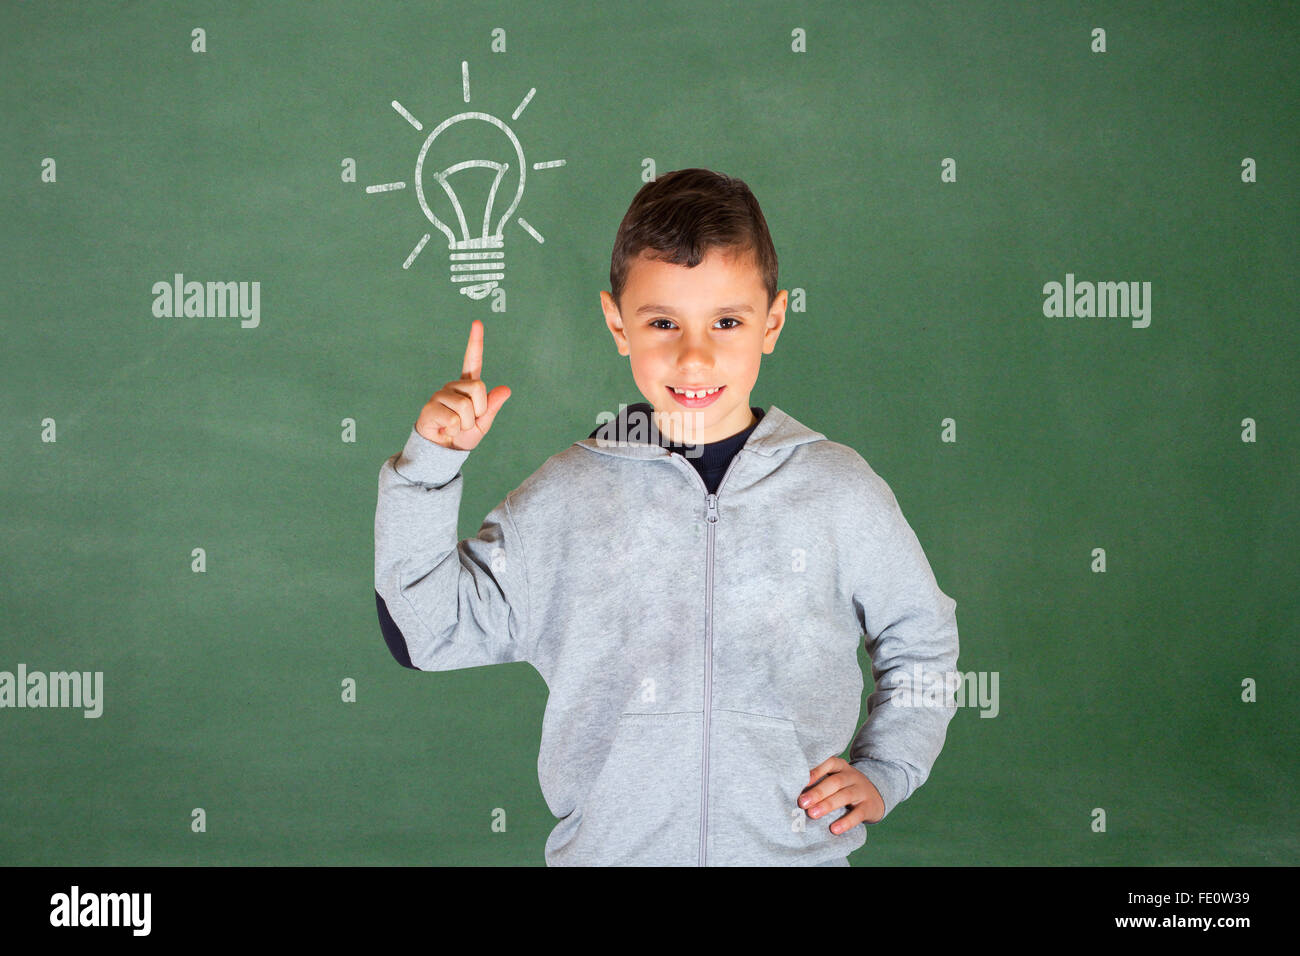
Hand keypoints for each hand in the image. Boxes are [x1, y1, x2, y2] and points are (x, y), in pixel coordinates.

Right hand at [415, 319, 510, 450]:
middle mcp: (453, 386)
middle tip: (468, 421)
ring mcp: (440, 395)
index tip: (477, 322)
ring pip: (466, 407)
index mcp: (468, 387)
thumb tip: (506, 389)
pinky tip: (444, 430)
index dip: (475, 342)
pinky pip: (453, 419)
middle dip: (479, 410)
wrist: (443, 451)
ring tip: (455, 427)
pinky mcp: (430, 407)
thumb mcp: (483, 423)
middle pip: (479, 388)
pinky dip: (453, 430)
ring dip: (465, 424)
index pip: (472, 361)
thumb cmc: (463, 435)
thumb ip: (493, 407)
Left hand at [799, 756, 884, 832]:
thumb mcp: (836, 779)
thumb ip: (819, 781)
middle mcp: (852, 776)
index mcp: (841, 767)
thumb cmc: (845, 787)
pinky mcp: (869, 807)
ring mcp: (862, 791)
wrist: (876, 795)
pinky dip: (846, 822)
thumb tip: (791, 792)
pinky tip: (834, 829)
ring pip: (845, 796)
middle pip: (835, 782)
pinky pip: (858, 814)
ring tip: (812, 814)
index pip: (829, 762)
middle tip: (802, 802)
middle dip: (817, 792)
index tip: (801, 781)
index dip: (815, 771)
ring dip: (827, 805)